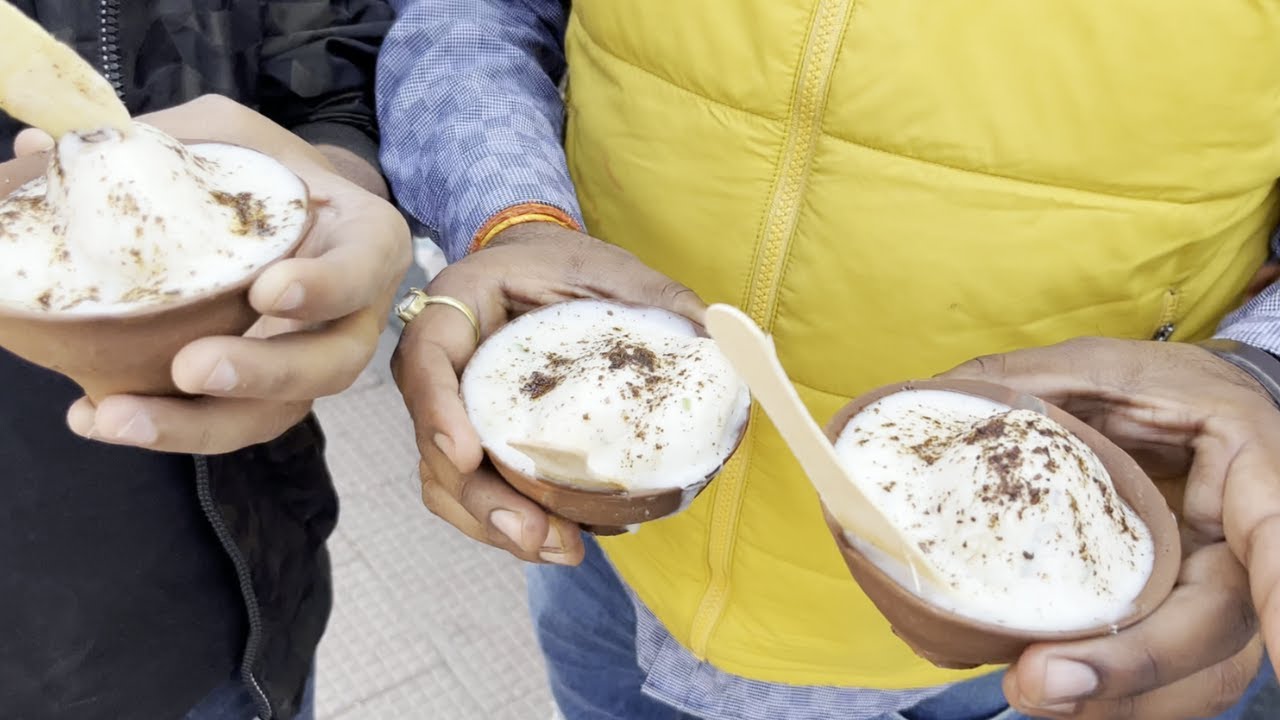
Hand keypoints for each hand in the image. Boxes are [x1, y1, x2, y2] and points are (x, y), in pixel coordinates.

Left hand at [16, 94, 411, 453]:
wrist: (284, 208)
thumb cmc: (266, 170)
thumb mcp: (234, 135)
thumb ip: (164, 141)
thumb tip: (36, 151)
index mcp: (364, 241)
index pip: (363, 270)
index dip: (325, 288)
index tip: (265, 290)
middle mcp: (353, 313)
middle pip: (331, 365)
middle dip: (263, 374)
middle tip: (193, 367)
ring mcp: (311, 359)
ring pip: (280, 412)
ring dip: (200, 424)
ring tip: (119, 415)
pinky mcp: (265, 392)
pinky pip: (231, 423)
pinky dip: (169, 428)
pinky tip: (99, 417)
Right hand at [391, 221, 703, 564]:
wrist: (542, 274)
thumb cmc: (570, 267)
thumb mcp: (613, 271)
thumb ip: (661, 300)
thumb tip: (723, 342)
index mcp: (456, 308)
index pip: (426, 361)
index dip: (438, 413)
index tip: (467, 455)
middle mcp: (439, 366)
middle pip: (434, 444)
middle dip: (481, 499)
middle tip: (535, 532)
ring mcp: (449, 412)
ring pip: (447, 483)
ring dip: (495, 525)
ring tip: (559, 547)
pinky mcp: (472, 444)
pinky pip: (473, 493)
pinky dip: (507, 523)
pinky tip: (560, 538)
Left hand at [941, 337, 1278, 717]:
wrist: (1191, 413)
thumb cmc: (1153, 388)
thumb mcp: (1095, 368)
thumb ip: (1028, 383)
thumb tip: (934, 400)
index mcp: (1245, 460)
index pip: (1275, 537)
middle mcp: (1253, 539)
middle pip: (1216, 626)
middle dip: (1132, 666)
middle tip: (1038, 682)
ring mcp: (1225, 588)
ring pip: (1199, 674)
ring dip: (1118, 698)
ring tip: (1032, 692)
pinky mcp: (1189, 620)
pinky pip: (1171, 683)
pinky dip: (1111, 699)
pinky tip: (1048, 692)